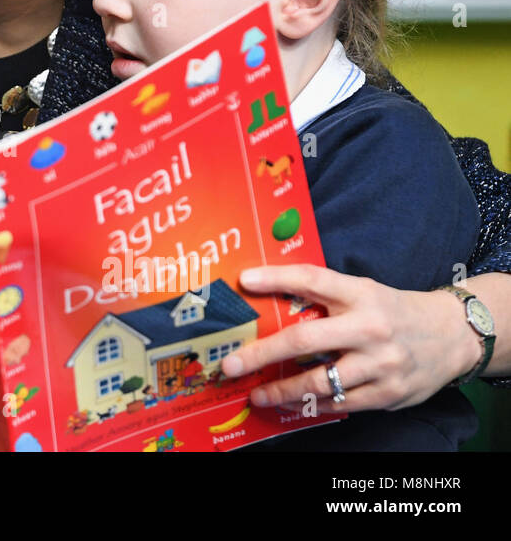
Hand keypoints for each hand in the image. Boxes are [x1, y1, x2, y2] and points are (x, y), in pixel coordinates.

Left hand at [218, 265, 478, 412]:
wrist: (452, 335)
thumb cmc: (392, 311)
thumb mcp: (363, 291)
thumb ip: (323, 295)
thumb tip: (266, 293)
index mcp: (361, 294)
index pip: (313, 280)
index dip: (277, 278)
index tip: (244, 280)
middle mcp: (370, 328)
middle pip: (306, 339)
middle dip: (263, 353)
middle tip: (232, 364)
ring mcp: (381, 364)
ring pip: (320, 381)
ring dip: (282, 390)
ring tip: (257, 394)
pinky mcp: (390, 393)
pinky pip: (342, 403)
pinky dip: (313, 405)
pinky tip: (293, 403)